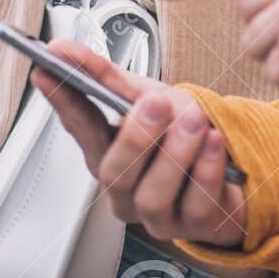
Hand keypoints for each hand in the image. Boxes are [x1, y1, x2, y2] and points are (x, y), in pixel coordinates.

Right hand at [30, 39, 246, 247]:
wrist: (231, 164)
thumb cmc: (180, 131)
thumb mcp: (147, 95)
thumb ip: (108, 78)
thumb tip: (64, 51)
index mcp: (109, 155)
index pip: (80, 127)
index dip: (63, 101)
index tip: (47, 72)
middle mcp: (127, 190)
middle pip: (115, 174)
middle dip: (136, 137)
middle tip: (156, 103)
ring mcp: (159, 214)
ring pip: (154, 196)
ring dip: (176, 153)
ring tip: (194, 121)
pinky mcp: (196, 226)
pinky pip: (197, 205)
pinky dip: (207, 170)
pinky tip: (214, 144)